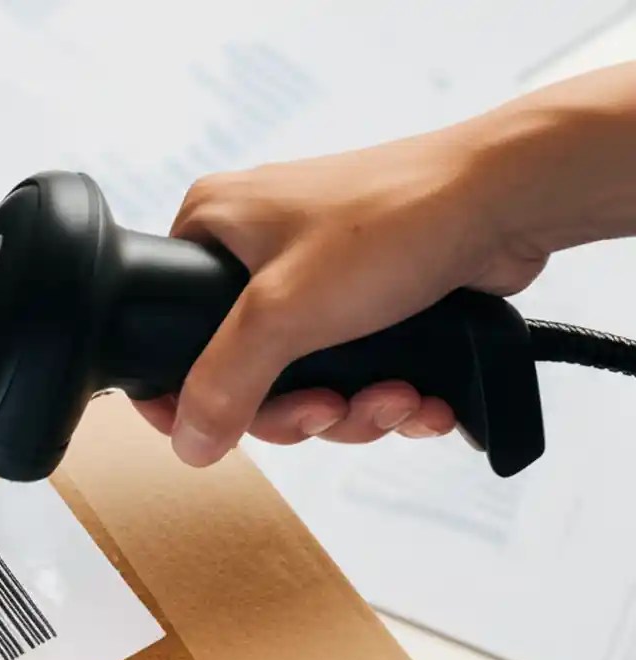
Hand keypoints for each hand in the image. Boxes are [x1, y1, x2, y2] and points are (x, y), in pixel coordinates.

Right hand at [135, 127, 549, 466]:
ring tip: (396, 400)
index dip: (191, 390)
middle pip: (244, 369)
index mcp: (215, 227)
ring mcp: (313, 272)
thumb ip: (224, 382)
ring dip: (352, 409)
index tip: (222, 429)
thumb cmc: (392, 221)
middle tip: (330, 410)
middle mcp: (257, 247)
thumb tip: (187, 443)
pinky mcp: (365, 297)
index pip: (171, 326)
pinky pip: (352, 369)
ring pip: (303, 378)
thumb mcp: (283, 312)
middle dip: (299, 407)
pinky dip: (384, 394)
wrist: (505, 200)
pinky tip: (419, 399)